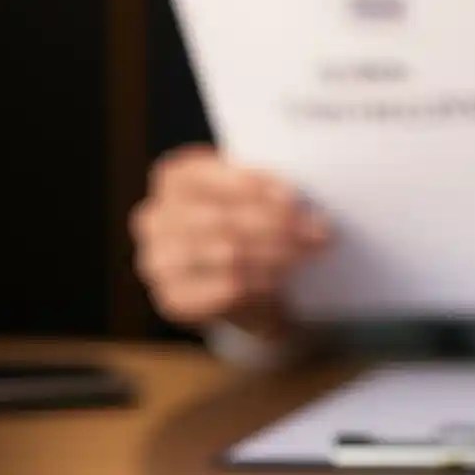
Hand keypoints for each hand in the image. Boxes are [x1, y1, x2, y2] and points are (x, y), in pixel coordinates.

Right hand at [129, 144, 329, 337]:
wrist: (244, 287)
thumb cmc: (250, 228)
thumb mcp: (257, 198)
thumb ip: (269, 190)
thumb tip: (306, 200)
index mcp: (175, 177)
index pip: (209, 175)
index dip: (253, 185)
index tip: (295, 198)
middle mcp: (155, 217)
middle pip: (223, 219)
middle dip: (278, 225)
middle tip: (319, 232)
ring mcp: (157, 261)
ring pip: (227, 254)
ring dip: (277, 254)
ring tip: (308, 254)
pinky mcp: (172, 299)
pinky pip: (224, 290)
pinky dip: (261, 284)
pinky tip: (282, 281)